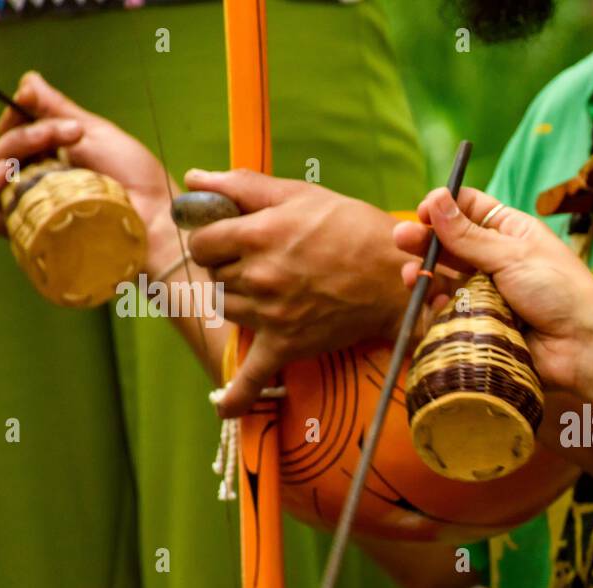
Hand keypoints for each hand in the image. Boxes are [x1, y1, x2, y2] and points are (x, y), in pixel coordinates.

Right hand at [0, 72, 171, 236]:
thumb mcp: (96, 133)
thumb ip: (58, 110)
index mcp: (50, 161)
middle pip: (0, 154)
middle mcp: (36, 186)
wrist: (159, 219)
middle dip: (24, 133)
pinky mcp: (30, 234)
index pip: (11, 136)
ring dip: (6, 153)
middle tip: (65, 133)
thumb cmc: (139, 180)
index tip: (30, 102)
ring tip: (39, 150)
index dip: (15, 118)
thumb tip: (28, 81)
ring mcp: (31, 210)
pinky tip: (6, 174)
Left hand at [183, 169, 409, 417]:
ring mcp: (271, 314)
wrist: (398, 276)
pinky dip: (235, 396)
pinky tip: (220, 406)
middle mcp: (258, 276)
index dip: (213, 238)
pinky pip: (253, 377)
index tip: (231, 238)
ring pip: (226, 310)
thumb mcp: (300, 194)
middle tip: (263, 262)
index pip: (202, 242)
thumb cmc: (354, 229)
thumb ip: (242, 186)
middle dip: (230, 267)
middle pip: (214, 276)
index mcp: (256, 234)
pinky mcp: (288, 345)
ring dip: (237, 301)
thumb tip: (194, 178)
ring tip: (267, 292)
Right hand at [392, 187, 592, 391]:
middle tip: (401, 239)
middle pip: (452, 244)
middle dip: (425, 241)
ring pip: (447, 280)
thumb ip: (469, 235)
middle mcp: (498, 260)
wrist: (583, 347)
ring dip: (426, 275)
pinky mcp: (484, 325)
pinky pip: (453, 313)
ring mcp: (490, 293)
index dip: (444, 207)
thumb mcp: (512, 255)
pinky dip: (439, 309)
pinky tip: (432, 305)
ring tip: (409, 275)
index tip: (422, 212)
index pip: (470, 209)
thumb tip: (435, 200)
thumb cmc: (559, 291)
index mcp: (512, 233)